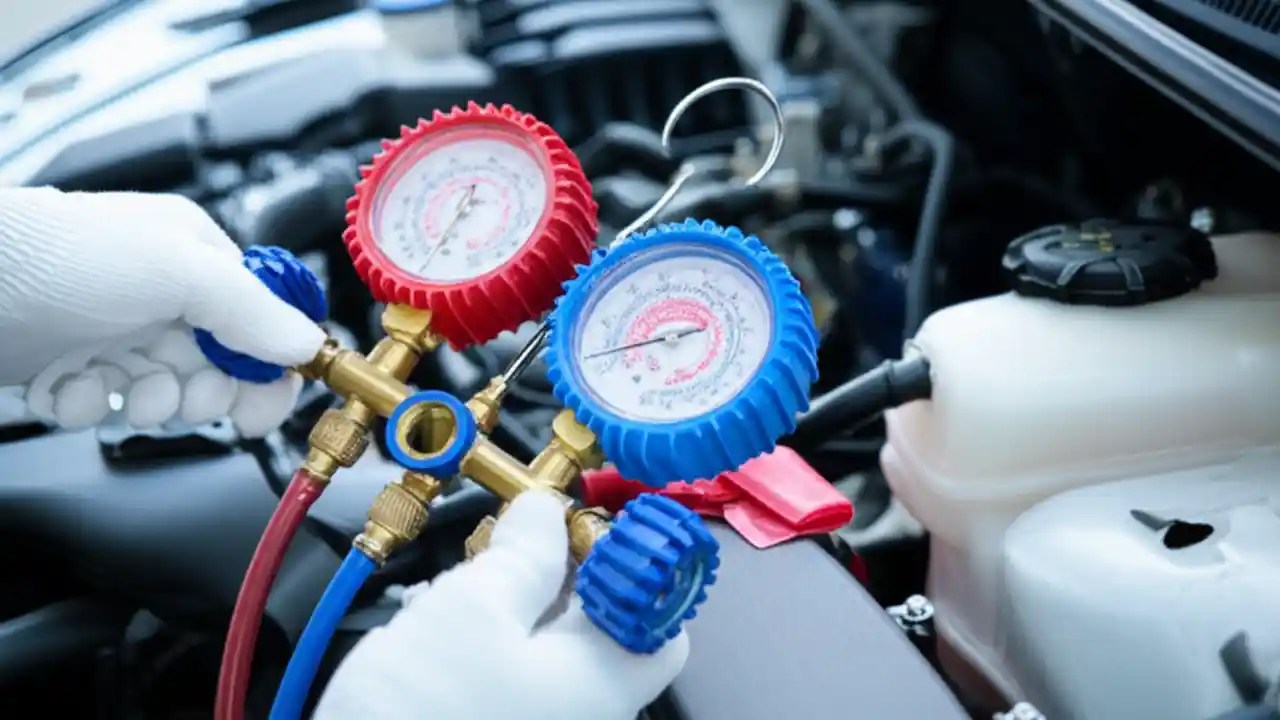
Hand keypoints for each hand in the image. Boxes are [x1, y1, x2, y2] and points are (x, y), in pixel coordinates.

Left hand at [0, 187, 325, 436]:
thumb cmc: (57, 254)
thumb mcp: (176, 271)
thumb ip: (251, 310)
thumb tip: (306, 343)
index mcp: (195, 254)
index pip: (262, 320)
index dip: (270, 368)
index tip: (267, 407)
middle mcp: (158, 291)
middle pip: (217, 367)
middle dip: (202, 392)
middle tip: (187, 396)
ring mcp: (113, 329)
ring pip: (163, 392)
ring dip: (145, 403)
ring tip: (119, 388)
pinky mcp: (70, 363)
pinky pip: (105, 405)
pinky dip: (90, 406)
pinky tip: (72, 386)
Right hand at [314, 491, 689, 719]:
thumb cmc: (421, 711)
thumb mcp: (472, 608)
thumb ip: (522, 555)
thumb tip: (545, 515)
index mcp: (606, 682)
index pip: (660, 619)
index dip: (627, 565)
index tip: (579, 527)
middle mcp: (588, 713)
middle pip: (599, 629)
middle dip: (556, 574)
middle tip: (511, 540)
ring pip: (548, 653)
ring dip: (512, 606)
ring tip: (460, 582)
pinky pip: (512, 682)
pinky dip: (487, 645)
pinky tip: (439, 626)